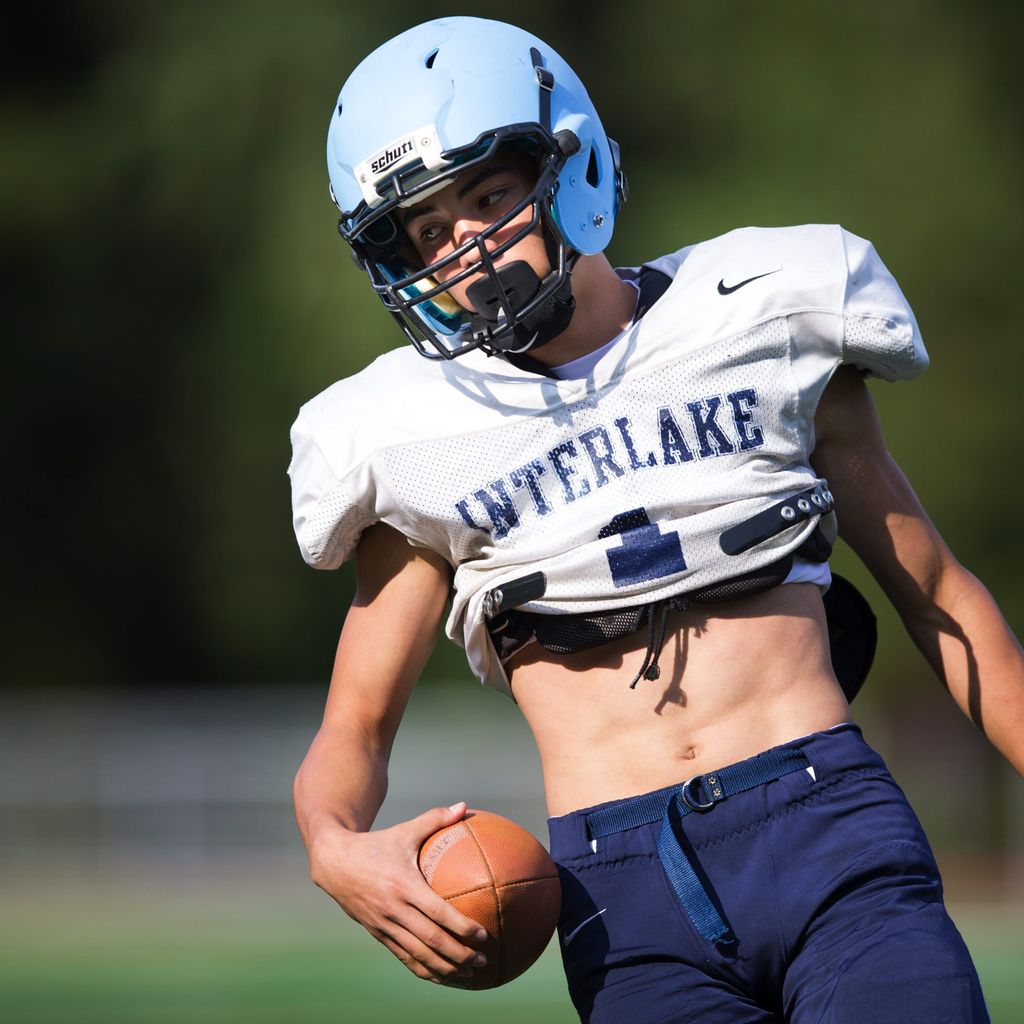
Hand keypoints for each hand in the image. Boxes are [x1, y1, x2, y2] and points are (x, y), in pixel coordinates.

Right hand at [309, 802, 489, 983]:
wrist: (334, 862)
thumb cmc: (376, 843)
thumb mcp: (405, 830)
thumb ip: (435, 818)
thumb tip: (465, 807)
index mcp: (404, 885)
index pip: (438, 912)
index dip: (461, 926)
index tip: (483, 935)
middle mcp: (394, 910)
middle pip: (431, 940)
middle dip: (459, 955)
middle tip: (483, 960)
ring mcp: (384, 925)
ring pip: (418, 955)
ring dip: (444, 968)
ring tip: (468, 974)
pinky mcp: (377, 934)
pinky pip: (403, 957)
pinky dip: (424, 969)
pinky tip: (441, 975)